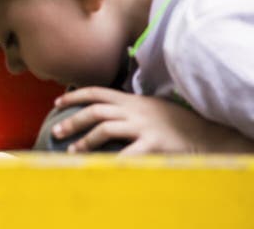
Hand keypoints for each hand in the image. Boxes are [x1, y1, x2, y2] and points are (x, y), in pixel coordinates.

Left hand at [52, 87, 228, 154]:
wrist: (204, 133)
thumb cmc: (172, 121)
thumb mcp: (146, 106)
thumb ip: (125, 105)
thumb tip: (100, 108)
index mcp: (130, 100)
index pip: (96, 92)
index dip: (74, 96)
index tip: (57, 103)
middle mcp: (134, 110)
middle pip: (95, 111)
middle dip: (72, 121)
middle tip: (55, 131)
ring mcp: (143, 127)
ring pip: (105, 129)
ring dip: (85, 141)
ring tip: (72, 152)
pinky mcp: (153, 144)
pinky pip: (128, 153)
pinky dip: (112, 160)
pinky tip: (100, 167)